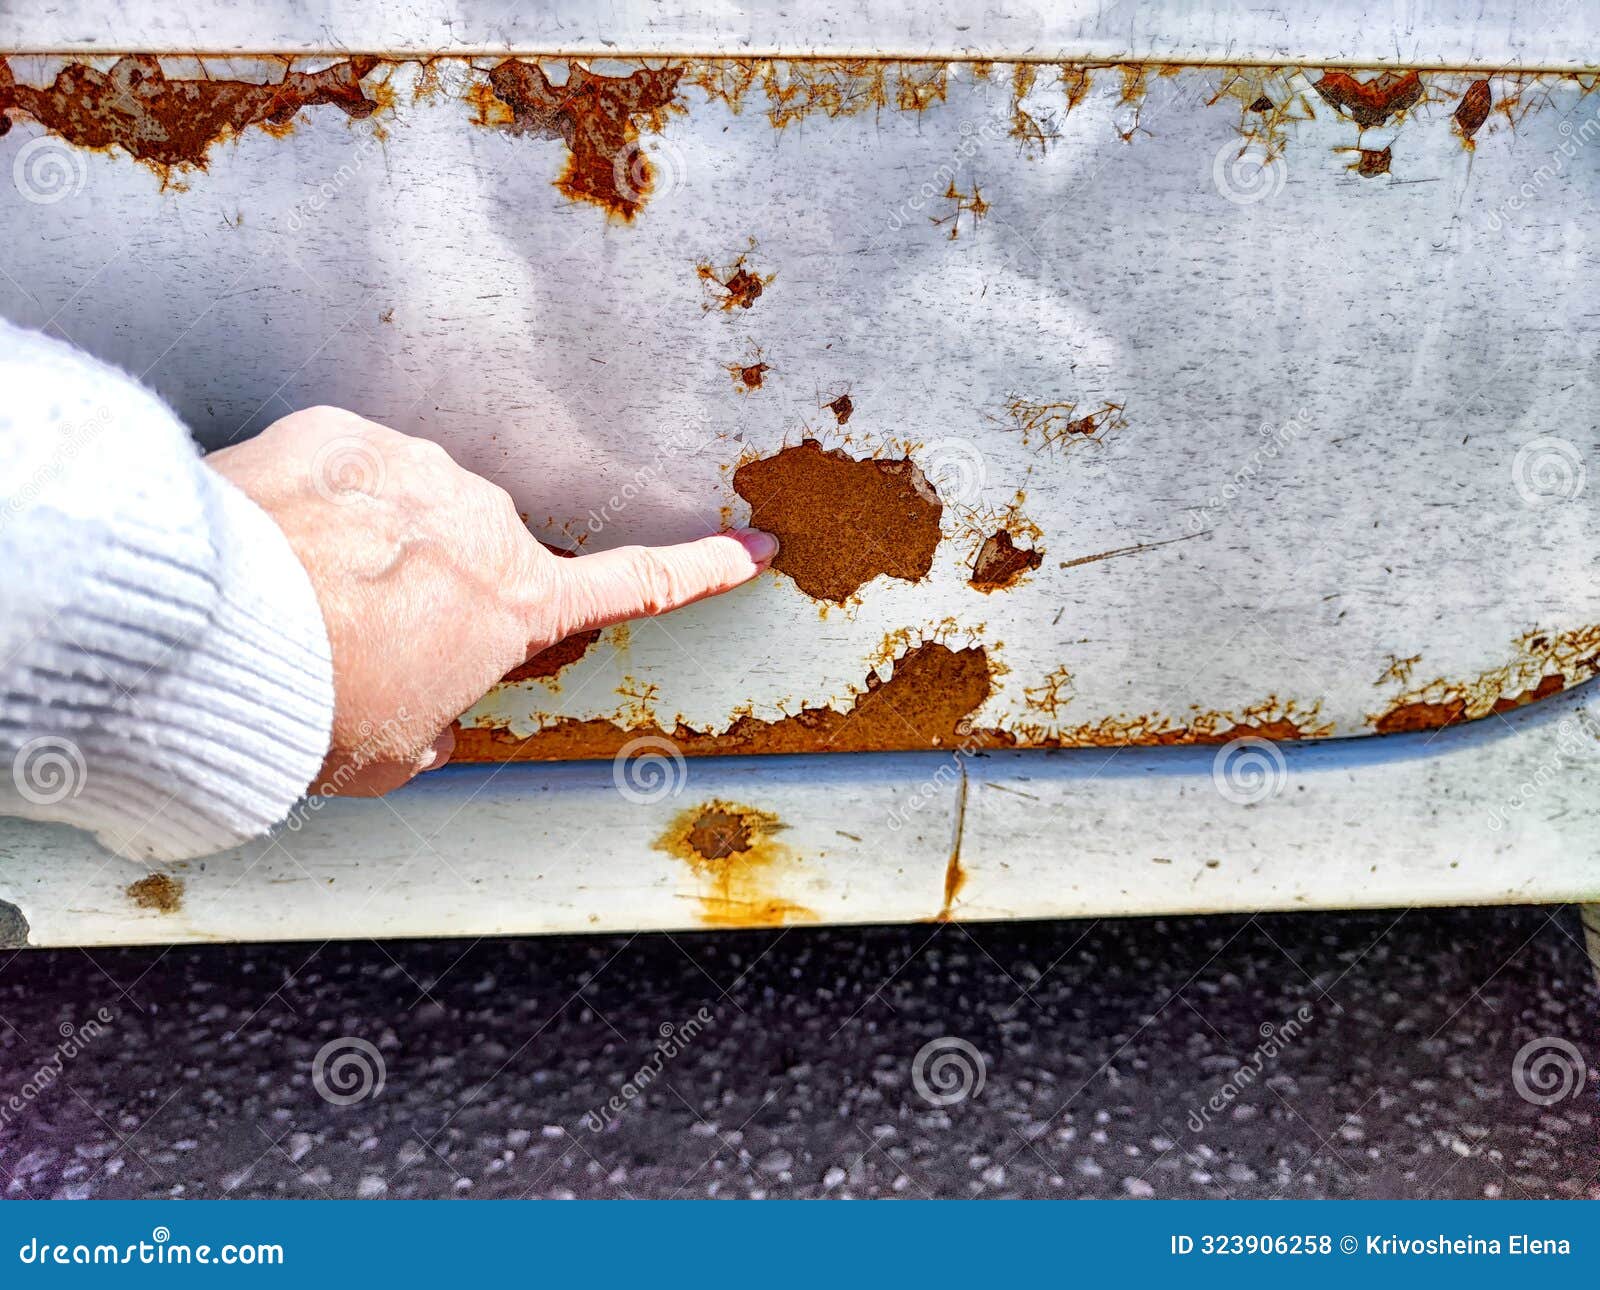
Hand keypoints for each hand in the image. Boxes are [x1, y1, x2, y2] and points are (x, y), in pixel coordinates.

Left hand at [205, 407, 775, 795]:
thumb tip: (434, 719)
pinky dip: (320, 502)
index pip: (638, 586)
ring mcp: (412, 468)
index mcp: (517, 604)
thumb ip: (437, 731)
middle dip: (438, 587)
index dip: (703, 571)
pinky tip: (277, 543)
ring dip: (374, 541)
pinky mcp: (339, 431)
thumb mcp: (392, 756)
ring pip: (409, 507)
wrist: (209, 633)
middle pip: (481, 556)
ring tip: (304, 592)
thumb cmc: (311, 704)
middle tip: (361, 637)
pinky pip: (345, 467)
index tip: (750, 548)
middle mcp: (483, 524)